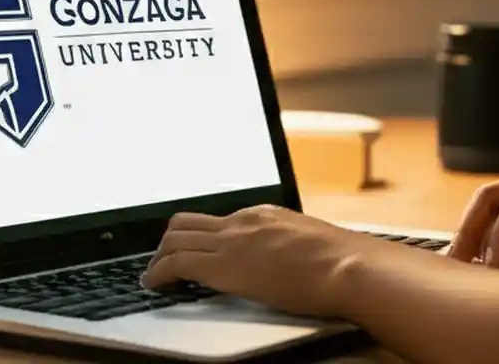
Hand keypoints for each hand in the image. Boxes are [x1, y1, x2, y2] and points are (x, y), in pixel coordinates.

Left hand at [141, 205, 378, 317]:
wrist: (344, 267)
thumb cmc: (340, 262)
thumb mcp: (311, 244)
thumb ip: (291, 247)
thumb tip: (291, 260)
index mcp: (265, 215)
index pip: (220, 221)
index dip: (203, 238)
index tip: (198, 252)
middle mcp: (243, 221)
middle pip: (188, 221)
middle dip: (170, 241)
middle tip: (164, 261)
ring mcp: (230, 241)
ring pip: (174, 237)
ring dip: (159, 256)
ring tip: (154, 274)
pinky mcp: (222, 265)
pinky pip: (176, 263)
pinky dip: (158, 273)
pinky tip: (154, 285)